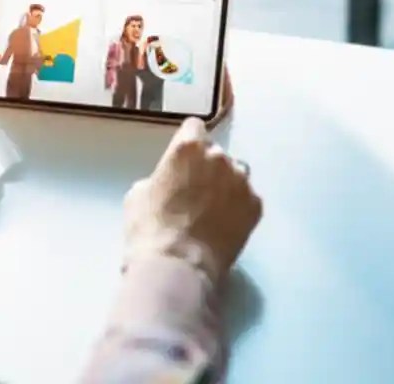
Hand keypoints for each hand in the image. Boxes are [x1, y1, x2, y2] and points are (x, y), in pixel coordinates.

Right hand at [122, 117, 261, 283]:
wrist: (177, 267)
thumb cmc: (149, 229)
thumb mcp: (138, 194)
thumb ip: (160, 176)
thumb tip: (169, 183)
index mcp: (188, 147)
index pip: (194, 127)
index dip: (188, 142)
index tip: (184, 159)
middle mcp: (219, 157)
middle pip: (216, 152)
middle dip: (207, 167)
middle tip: (195, 193)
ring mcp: (241, 181)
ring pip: (236, 174)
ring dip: (226, 185)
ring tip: (213, 211)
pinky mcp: (255, 206)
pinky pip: (247, 199)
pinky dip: (238, 208)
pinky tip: (224, 226)